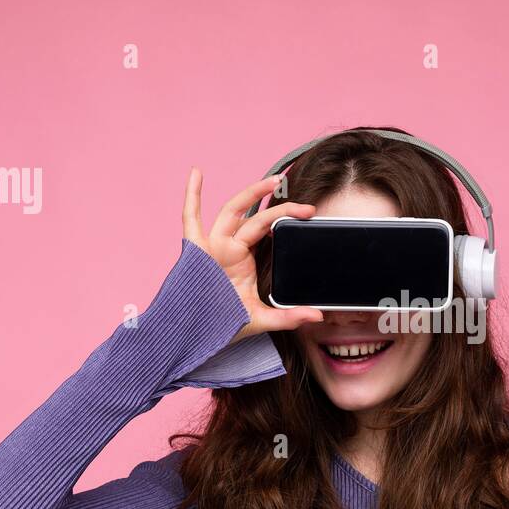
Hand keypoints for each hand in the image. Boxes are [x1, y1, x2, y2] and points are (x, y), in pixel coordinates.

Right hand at [180, 168, 323, 341]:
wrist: (197, 336)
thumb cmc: (225, 324)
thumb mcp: (262, 318)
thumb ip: (288, 316)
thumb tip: (318, 316)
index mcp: (243, 258)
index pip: (267, 230)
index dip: (285, 219)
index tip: (308, 215)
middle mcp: (229, 247)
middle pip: (256, 217)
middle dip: (278, 205)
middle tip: (305, 204)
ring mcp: (213, 246)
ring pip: (233, 211)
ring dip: (252, 193)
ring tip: (276, 180)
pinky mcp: (196, 251)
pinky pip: (190, 219)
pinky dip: (192, 196)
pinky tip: (196, 172)